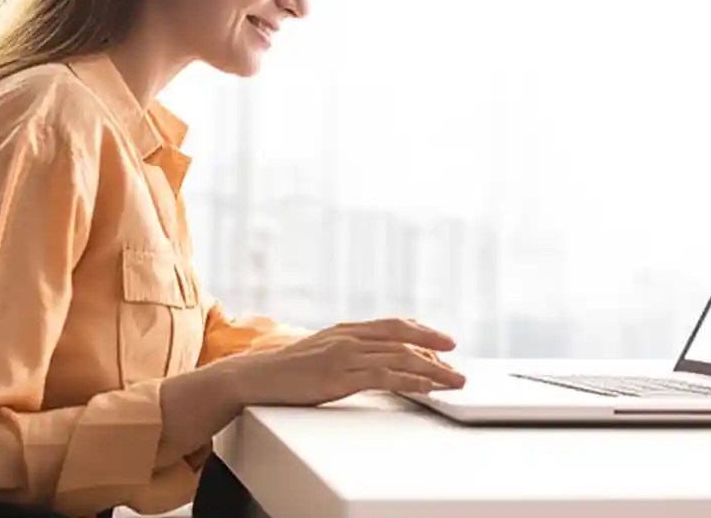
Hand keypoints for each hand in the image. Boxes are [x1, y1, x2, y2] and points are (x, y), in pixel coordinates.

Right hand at [225, 317, 465, 406]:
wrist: (253, 378)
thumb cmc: (287, 370)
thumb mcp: (323, 352)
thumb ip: (349, 351)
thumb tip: (376, 357)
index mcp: (347, 330)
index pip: (394, 325)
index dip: (423, 330)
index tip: (445, 340)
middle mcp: (350, 337)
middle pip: (403, 337)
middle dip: (435, 347)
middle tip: (457, 361)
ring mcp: (345, 355)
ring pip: (400, 356)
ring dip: (433, 369)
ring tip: (453, 380)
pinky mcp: (340, 376)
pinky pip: (385, 376)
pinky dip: (412, 380)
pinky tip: (427, 386)